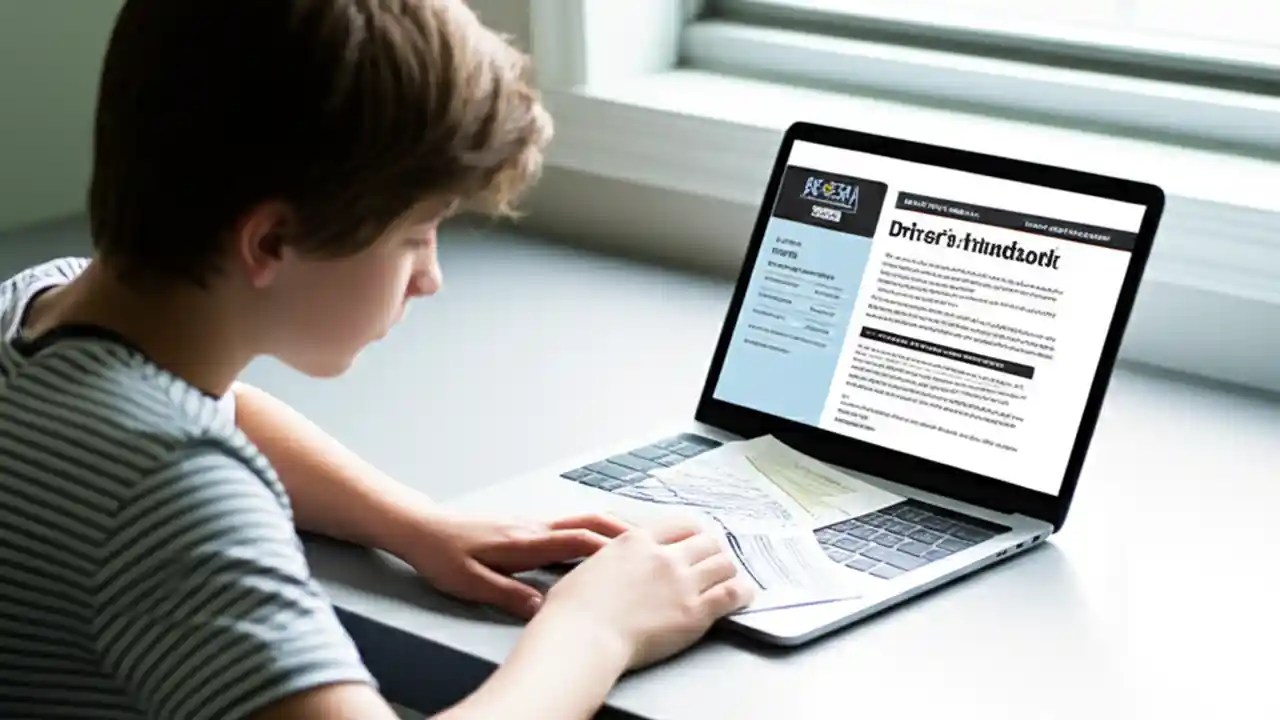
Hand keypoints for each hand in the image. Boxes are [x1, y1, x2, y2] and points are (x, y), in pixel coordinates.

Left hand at [397, 510, 630, 619]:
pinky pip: (568, 524)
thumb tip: (542, 607)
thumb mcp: (470, 583)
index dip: (610, 548)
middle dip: (624, 530)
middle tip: (654, 540)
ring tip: (639, 539)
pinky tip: (598, 541)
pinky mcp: (525, 527)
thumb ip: (508, 594)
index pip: (577, 540)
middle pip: (588, 522)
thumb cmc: (442, 555)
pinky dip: (592, 529)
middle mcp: (532, 528)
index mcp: (524, 542)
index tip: (640, 554)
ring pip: (581, 519)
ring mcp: (530, 524)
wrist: (422, 528)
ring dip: (610, 526)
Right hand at [537, 518, 755, 670]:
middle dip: (713, 552)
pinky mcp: (694, 613)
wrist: (582, 636)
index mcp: (637, 541)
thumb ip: (614, 560)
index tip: (697, 541)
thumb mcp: (592, 566)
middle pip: (707, 542)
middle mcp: (664, 556)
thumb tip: (616, 568)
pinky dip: (741, 592)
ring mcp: (682, 583)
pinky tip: (743, 595)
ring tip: (729, 579)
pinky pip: (731, 594)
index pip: (679, 525)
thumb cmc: (573, 609)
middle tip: (715, 563)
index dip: (693, 534)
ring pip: (723, 564)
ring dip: (727, 571)